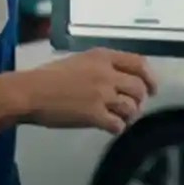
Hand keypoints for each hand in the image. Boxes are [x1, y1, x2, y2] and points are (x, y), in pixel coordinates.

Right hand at [18, 48, 157, 134]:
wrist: (31, 92)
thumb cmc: (48, 76)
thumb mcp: (79, 61)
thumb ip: (100, 66)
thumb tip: (119, 79)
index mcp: (102, 57)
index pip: (139, 63)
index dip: (150, 77)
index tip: (152, 89)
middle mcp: (106, 73)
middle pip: (139, 88)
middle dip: (140, 100)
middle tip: (134, 108)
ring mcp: (102, 94)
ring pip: (131, 107)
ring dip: (129, 115)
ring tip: (120, 118)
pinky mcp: (94, 115)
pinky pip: (118, 124)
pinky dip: (117, 128)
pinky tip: (110, 127)